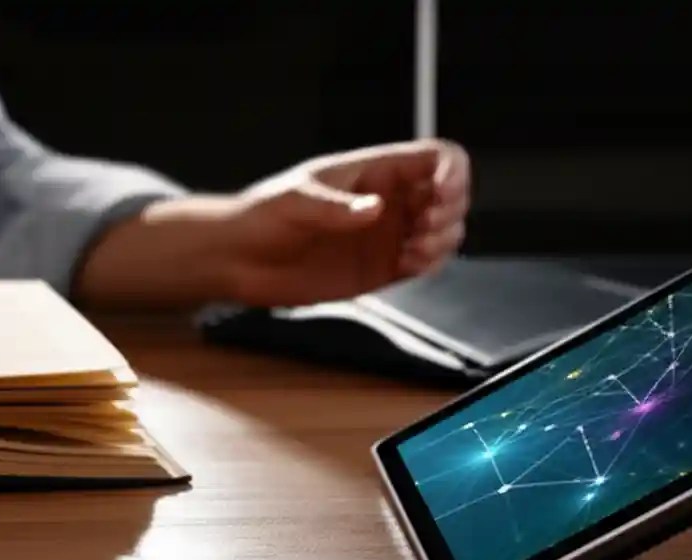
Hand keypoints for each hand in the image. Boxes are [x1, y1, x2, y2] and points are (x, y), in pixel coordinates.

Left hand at [222, 138, 468, 305]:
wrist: (240, 261)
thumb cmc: (261, 217)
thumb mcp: (293, 202)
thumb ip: (333, 207)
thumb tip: (374, 211)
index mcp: (373, 171)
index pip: (434, 157)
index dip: (451, 170)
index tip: (442, 192)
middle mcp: (388, 201)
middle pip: (449, 195)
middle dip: (451, 209)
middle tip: (425, 226)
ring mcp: (387, 236)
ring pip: (444, 231)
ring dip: (444, 240)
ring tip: (415, 251)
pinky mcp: (382, 270)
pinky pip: (424, 264)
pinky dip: (429, 264)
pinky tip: (408, 265)